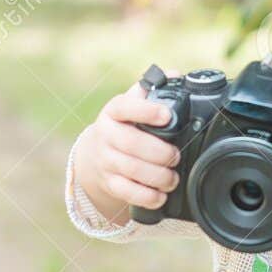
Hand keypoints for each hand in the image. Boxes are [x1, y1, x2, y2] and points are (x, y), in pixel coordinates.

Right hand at [75, 75, 181, 220]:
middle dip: (160, 152)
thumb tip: (174, 75)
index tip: (167, 115)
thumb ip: (152, 90)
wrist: (95, 154)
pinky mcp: (108, 182)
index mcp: (113, 111)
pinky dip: (147, 196)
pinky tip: (160, 195)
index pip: (125, 107)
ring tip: (172, 177)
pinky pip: (127, 192)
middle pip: (132, 144)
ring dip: (158, 176)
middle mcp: (106, 135)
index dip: (146, 111)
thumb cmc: (123, 126)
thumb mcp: (132, 105)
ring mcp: (105, 160)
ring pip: (132, 170)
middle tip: (175, 156)